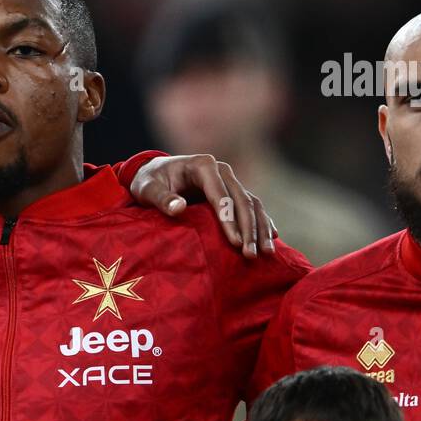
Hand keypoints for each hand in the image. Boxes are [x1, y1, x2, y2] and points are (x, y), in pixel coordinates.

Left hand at [129, 154, 276, 256]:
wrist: (155, 174)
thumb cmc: (150, 182)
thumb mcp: (148, 189)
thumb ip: (162, 198)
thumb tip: (179, 208)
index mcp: (203, 165)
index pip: (220, 195)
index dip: (229, 220)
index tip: (235, 243)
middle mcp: (222, 170)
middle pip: (242, 200)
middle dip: (249, 229)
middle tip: (251, 255)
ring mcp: (230, 180)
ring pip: (252, 204)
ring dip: (260, 228)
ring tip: (266, 253)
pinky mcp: (232, 191)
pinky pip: (253, 206)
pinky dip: (262, 222)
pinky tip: (272, 238)